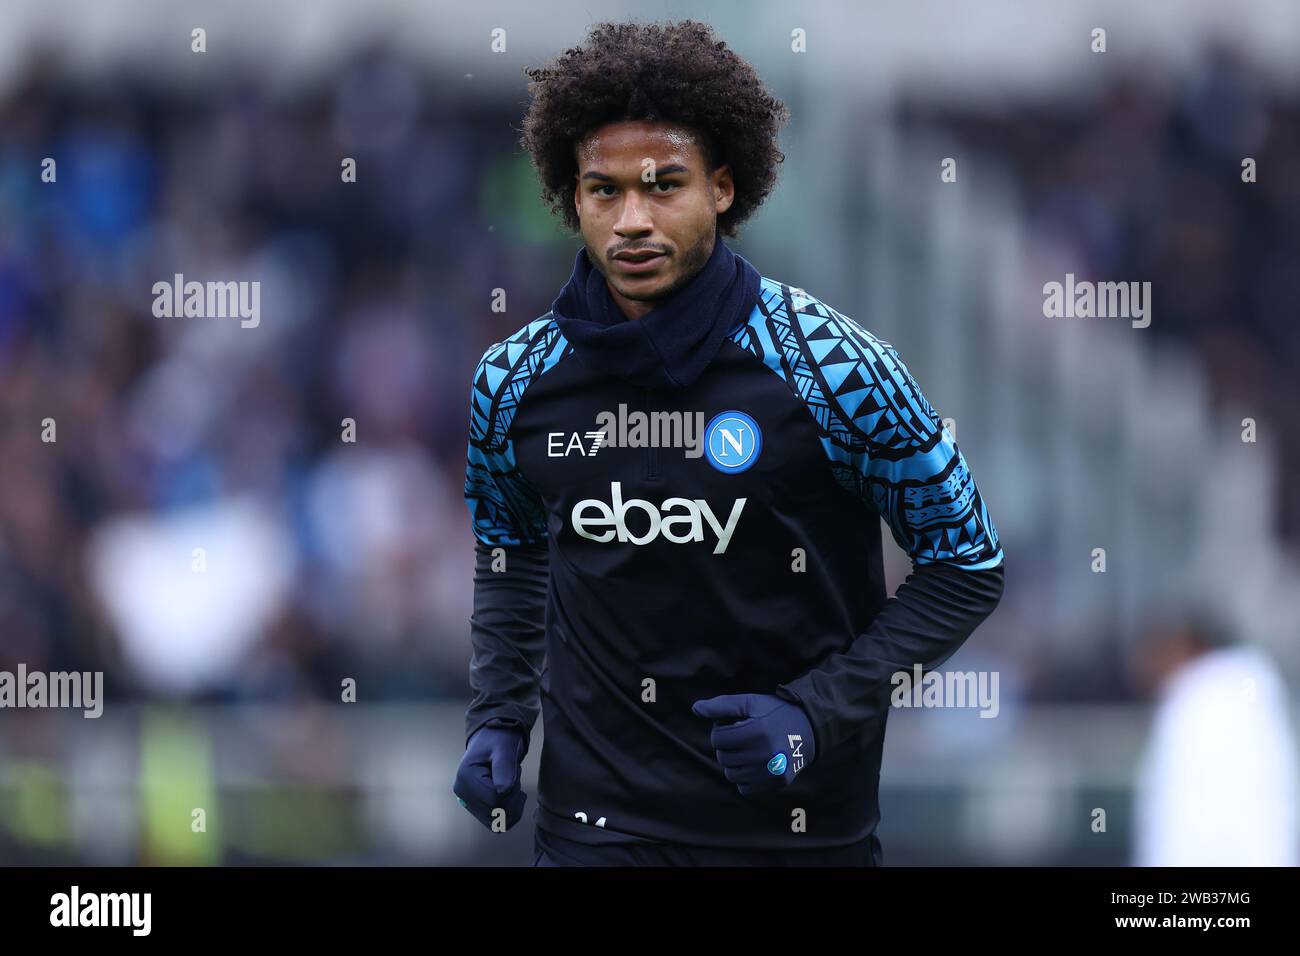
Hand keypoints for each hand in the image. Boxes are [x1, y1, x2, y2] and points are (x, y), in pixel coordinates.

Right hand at [453, 721, 527, 829]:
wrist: (493, 738)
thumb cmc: (499, 740)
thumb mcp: (504, 749)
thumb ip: (504, 768)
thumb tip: (503, 792)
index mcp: (465, 778)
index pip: (495, 800)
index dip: (512, 791)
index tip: (515, 772)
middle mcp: (462, 793)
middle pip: (496, 812)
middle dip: (512, 797)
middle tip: (514, 775)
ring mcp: (468, 801)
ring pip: (497, 822)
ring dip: (512, 806)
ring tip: (512, 783)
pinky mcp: (476, 806)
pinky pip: (496, 822)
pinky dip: (509, 812)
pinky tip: (512, 794)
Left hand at [691, 693, 815, 795]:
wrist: (808, 729)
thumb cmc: (773, 713)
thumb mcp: (749, 702)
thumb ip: (721, 705)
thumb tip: (695, 709)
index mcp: (757, 731)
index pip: (717, 738)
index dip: (722, 729)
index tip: (736, 725)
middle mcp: (765, 754)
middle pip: (722, 757)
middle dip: (728, 746)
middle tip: (744, 737)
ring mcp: (771, 772)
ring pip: (731, 774)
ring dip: (735, 762)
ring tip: (750, 749)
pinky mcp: (776, 784)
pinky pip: (744, 788)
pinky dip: (745, 778)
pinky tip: (757, 763)